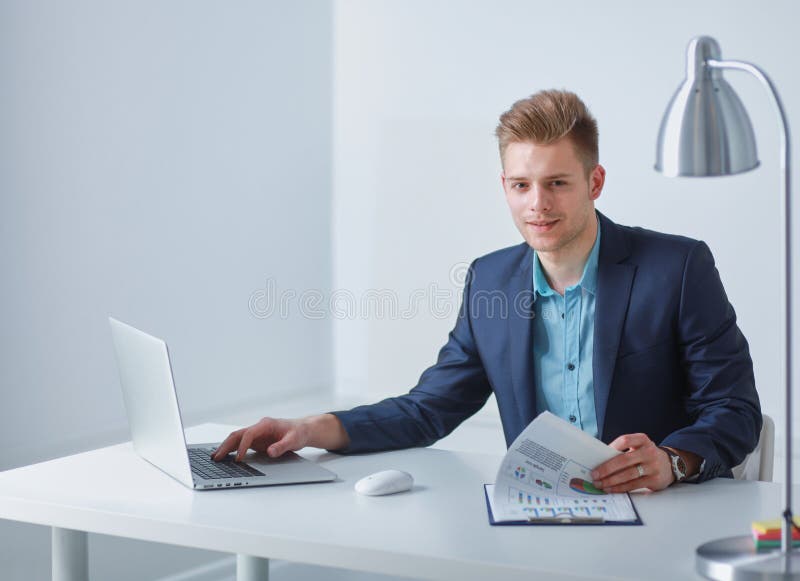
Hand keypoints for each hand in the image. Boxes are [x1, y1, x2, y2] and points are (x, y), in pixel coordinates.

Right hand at [211, 414, 349, 461]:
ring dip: (226, 447)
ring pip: (237, 439)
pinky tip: (225, 457)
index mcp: (266, 424)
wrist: (303, 430)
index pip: (249, 434)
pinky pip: (240, 444)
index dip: (242, 446)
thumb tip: (270, 452)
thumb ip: (282, 446)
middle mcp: (258, 427)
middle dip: (226, 446)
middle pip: (238, 435)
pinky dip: (231, 450)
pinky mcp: (256, 440)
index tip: (238, 458)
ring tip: (215, 458)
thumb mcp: (294, 440)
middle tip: (216, 458)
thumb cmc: (299, 432)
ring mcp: (256, 434)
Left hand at [590, 433, 673, 492]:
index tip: (599, 455)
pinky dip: (620, 488)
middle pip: (624, 460)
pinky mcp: (655, 480)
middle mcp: (649, 452)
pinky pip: (634, 485)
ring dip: (611, 480)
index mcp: (642, 440)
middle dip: (607, 468)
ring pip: (628, 475)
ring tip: (600, 484)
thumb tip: (600, 460)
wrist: (671, 465)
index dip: (612, 447)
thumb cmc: (646, 455)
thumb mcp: (639, 447)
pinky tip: (611, 489)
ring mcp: (653, 467)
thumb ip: (624, 451)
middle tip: (595, 474)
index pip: (625, 440)